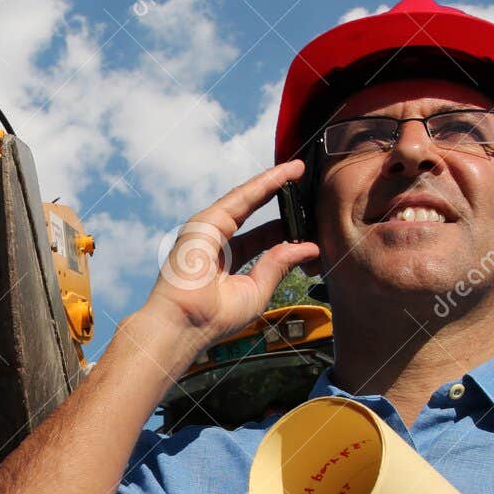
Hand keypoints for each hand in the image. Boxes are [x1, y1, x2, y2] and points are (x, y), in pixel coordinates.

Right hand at [140, 161, 321, 348]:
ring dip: (272, 182)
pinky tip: (284, 174)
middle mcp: (215, 241)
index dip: (281, 227)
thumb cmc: (213, 318)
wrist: (185, 324)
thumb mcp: (257, 289)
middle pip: (252, 212)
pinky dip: (262, 184)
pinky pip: (240, 198)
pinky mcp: (205, 222)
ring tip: (297, 169)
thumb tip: (308, 247)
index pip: (259, 237)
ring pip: (246, 199)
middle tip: (303, 181)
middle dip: (277, 197)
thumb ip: (278, 265)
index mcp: (226, 261)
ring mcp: (208, 230)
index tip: (306, 220)